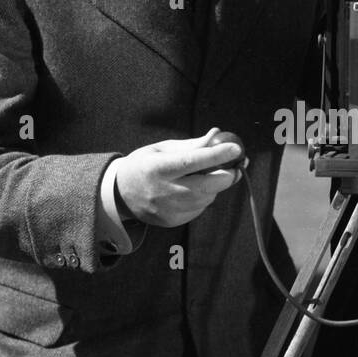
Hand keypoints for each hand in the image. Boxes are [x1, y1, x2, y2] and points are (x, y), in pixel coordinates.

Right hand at [114, 128, 243, 228]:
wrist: (120, 195)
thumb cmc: (144, 164)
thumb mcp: (162, 149)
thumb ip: (191, 145)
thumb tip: (217, 135)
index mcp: (158, 168)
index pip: (193, 161)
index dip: (217, 155)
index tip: (237, 149)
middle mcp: (164, 191)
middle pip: (207, 185)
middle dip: (227, 175)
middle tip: (236, 166)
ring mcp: (169, 209)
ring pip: (207, 198)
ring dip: (214, 186)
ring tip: (204, 175)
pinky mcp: (174, 221)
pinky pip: (200, 208)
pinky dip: (203, 197)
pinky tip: (192, 189)